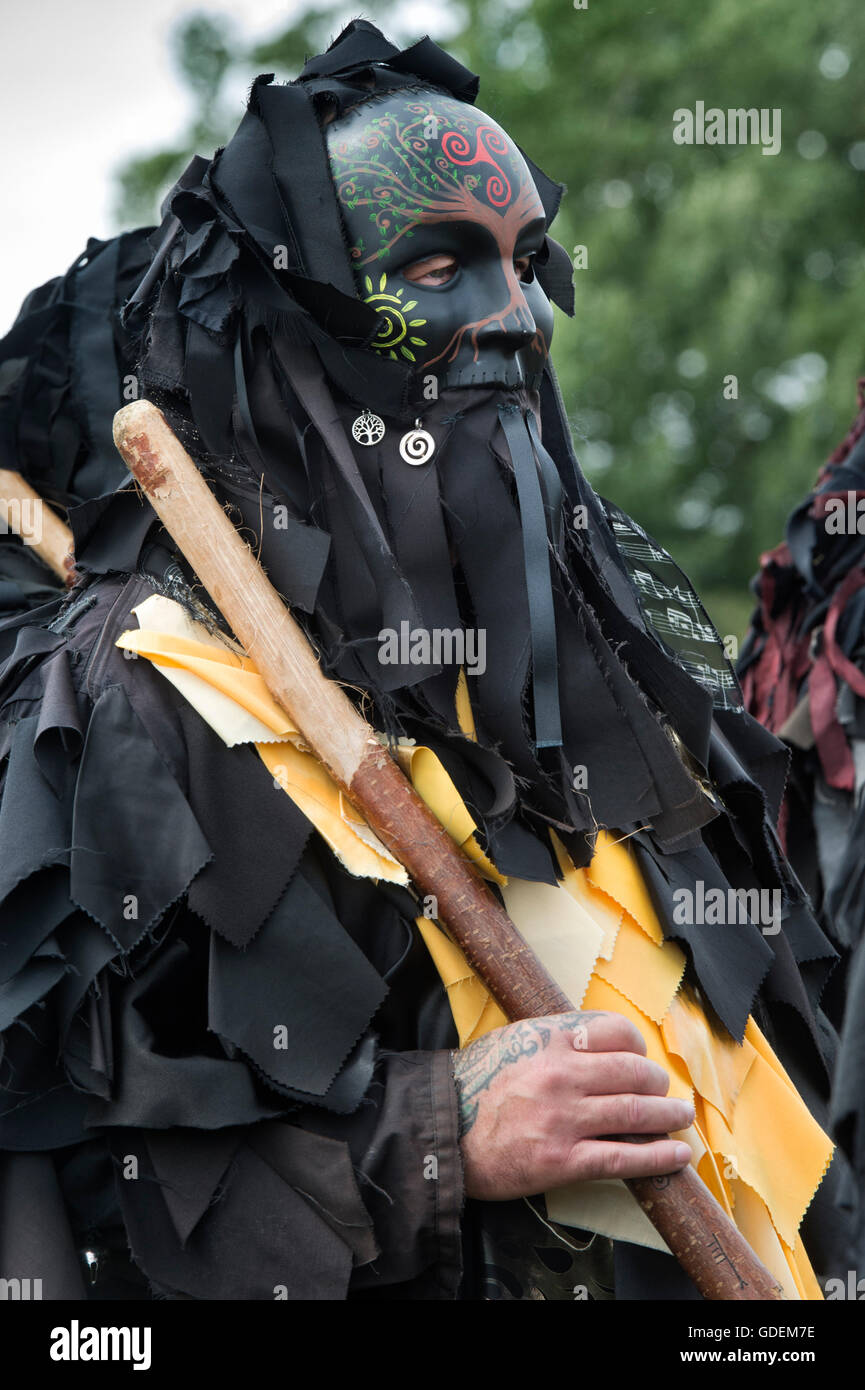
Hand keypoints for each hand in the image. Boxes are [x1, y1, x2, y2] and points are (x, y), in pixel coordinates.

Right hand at [451, 1010, 693, 1200]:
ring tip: (681, 1119)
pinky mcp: (562, 1160)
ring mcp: (564, 1119)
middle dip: (658, 1084)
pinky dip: (658, 1157)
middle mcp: (562, 1074)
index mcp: (550, 1039)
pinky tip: (676, 1155)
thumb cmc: (475, 1083)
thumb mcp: (514, 1040)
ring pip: (636, 1113)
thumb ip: (557, 1038)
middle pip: (635, 1073)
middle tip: (664, 1092)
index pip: (617, 1032)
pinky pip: (623, 1156)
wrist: (440, 1129)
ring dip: (669, 1117)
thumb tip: (599, 1042)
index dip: (639, 1046)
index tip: (642, 1058)